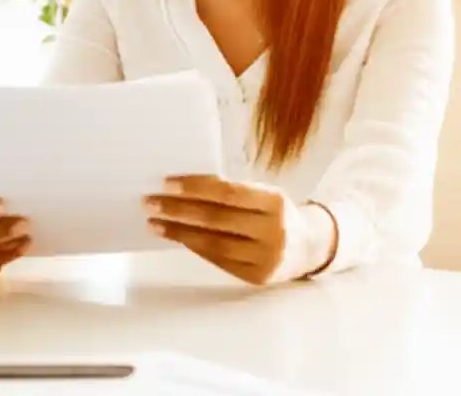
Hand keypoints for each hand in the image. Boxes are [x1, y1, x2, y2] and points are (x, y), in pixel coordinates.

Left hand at [144, 174, 334, 284]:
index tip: (166, 183)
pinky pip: (218, 260)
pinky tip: (178, 237)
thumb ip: (233, 193)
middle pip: (216, 219)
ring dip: (179, 232)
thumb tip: (183, 189)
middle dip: (178, 210)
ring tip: (155, 223)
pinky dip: (195, 247)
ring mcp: (266, 257)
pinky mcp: (257, 277)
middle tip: (150, 203)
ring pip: (213, 244)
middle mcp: (273, 231)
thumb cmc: (276, 213)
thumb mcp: (264, 195)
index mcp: (275, 202)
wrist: (310, 246)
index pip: (228, 192)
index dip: (195, 187)